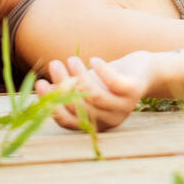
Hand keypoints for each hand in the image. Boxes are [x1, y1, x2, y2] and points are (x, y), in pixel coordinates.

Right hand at [35, 54, 151, 131]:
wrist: (144, 70)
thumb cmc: (109, 80)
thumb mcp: (86, 86)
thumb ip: (68, 90)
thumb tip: (41, 86)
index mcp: (94, 124)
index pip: (68, 121)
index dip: (51, 103)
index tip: (39, 83)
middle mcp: (109, 120)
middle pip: (79, 106)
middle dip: (62, 83)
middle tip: (54, 64)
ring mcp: (123, 107)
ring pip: (94, 95)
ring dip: (79, 75)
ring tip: (71, 59)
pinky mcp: (134, 91)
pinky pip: (114, 83)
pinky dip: (101, 70)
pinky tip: (94, 60)